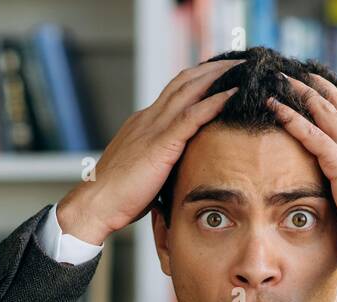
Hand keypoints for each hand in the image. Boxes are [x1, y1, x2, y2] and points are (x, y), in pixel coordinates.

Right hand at [57, 60, 241, 245]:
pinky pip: (191, 116)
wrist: (96, 204)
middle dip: (211, 68)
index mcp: (143, 124)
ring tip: (240, 68)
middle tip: (236, 62)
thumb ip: (161, 163)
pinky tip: (232, 95)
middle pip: (183, 82)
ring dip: (216, 76)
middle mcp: (148, 119)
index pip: (174, 92)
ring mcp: (153, 128)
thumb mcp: (143, 172)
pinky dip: (213, 103)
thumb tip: (177, 171)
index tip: (218, 76)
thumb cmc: (118, 197)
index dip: (197, 80)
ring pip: (188, 90)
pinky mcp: (160, 144)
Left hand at [267, 72, 336, 280]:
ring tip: (280, 80)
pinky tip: (277, 109)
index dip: (332, 95)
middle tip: (295, 71)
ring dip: (300, 94)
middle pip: (336, 104)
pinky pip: (313, 137)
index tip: (316, 82)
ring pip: (324, 113)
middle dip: (315, 85)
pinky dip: (293, 120)